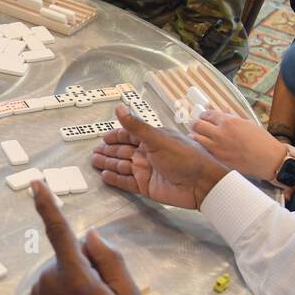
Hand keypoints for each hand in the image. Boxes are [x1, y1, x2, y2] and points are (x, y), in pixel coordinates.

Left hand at [25, 180, 140, 294]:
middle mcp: (49, 280)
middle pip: (71, 255)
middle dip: (88, 266)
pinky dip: (65, 292)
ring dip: (77, 281)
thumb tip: (90, 235)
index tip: (35, 183)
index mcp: (75, 276)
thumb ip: (111, 260)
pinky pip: (53, 284)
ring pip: (62, 270)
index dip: (47, 204)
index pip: (59, 231)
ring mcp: (38, 292)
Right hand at [90, 106, 230, 209]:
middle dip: (108, 151)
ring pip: (122, 166)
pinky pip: (126, 182)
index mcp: (152, 139)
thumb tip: (119, 108)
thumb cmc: (184, 157)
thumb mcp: (157, 138)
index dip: (115, 136)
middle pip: (122, 151)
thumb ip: (136, 126)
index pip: (129, 135)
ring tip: (94, 162)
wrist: (201, 184)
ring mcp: (146, 170)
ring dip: (108, 164)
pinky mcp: (146, 186)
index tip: (103, 138)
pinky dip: (115, 179)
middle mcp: (148, 153)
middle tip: (94, 152)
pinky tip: (105, 176)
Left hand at [190, 110, 287, 181]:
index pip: (208, 114)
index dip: (204, 114)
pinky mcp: (218, 159)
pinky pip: (203, 150)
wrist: (268, 159)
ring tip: (194, 135)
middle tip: (194, 124)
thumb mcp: (248, 123)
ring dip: (194, 135)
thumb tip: (223, 111)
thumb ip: (233, 117)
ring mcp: (217, 147)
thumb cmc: (261, 141)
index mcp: (229, 122)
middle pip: (197, 125)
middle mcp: (220, 133)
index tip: (203, 116)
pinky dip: (200, 147)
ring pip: (196, 138)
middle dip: (194, 123)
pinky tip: (201, 146)